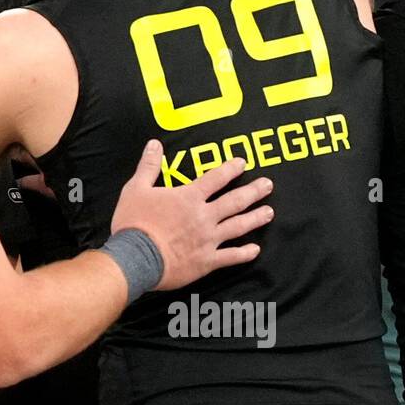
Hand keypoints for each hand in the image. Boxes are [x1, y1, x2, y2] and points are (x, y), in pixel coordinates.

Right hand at [110, 140, 272, 290]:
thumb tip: (155, 144)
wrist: (135, 257)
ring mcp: (208, 240)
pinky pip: (231, 257)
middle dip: (253, 191)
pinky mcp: (206, 261)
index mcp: (188, 198)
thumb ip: (149, 166)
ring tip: (269, 212)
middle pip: (235, 201)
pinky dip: (245, 253)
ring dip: (256, 218)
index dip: (230, 169)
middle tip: (268, 185)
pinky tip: (255, 250)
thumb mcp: (136, 189)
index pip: (215, 179)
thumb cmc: (134, 223)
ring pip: (238, 226)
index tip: (242, 163)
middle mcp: (204, 217)